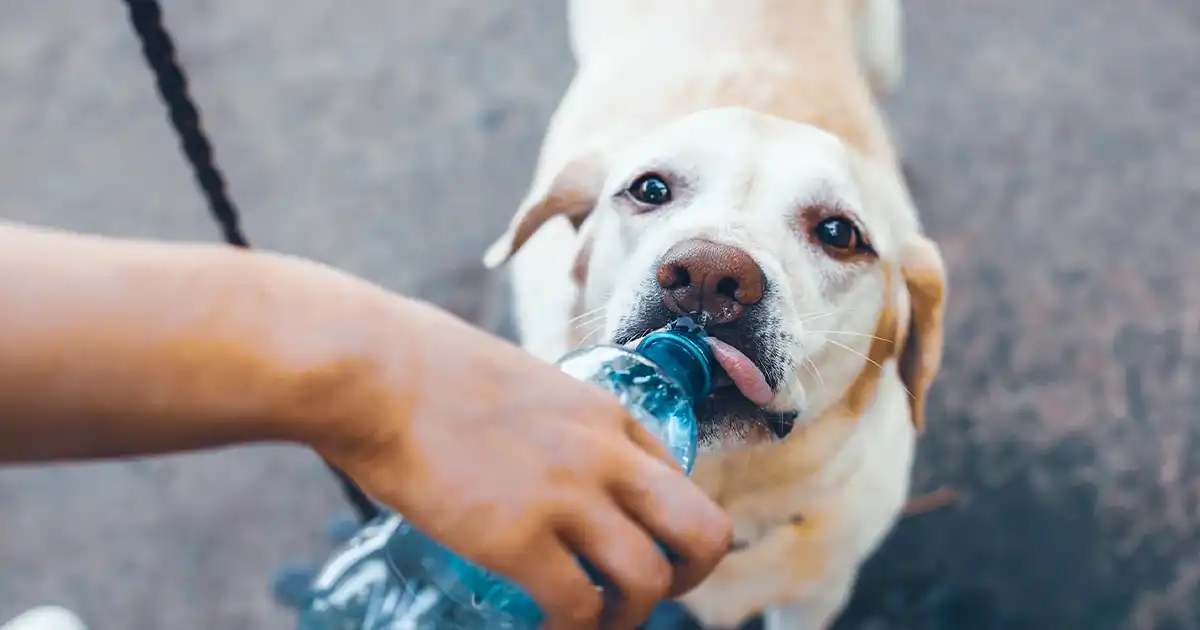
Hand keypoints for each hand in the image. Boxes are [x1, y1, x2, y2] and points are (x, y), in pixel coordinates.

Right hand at [318, 298, 732, 629]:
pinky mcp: (518, 538)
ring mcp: (566, 497)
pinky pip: (576, 608)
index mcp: (606, 414)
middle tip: (647, 597)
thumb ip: (548, 425)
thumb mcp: (521, 383)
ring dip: (628, 617)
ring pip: (649, 582)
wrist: (371, 369)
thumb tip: (534, 460)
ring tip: (591, 624)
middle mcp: (605, 455)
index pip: (680, 481)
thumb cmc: (424, 367)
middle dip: (689, 577)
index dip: (664, 527)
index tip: (636, 548)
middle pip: (702, 532)